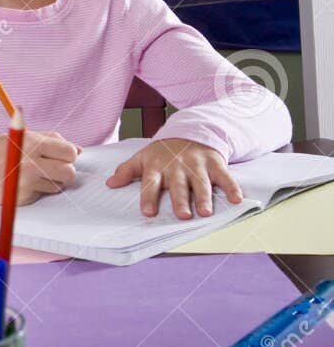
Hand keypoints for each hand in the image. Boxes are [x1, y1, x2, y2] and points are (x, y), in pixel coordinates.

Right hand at [0, 130, 79, 204]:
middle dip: (65, 170)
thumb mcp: (18, 137)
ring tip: (33, 175)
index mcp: (32, 142)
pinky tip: (20, 183)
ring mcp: (27, 183)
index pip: (70, 152)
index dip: (68, 155)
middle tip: (52, 168)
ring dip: (52, 181)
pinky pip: (42, 195)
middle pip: (70, 172)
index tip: (59, 156)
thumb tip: (77, 150)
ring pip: (59, 186)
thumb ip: (48, 140)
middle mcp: (31, 162)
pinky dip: (36, 190)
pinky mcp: (21, 198)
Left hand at [106, 138, 242, 219]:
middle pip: (178, 185)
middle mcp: (177, 166)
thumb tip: (110, 183)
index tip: (148, 212)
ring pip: (201, 183)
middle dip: (180, 200)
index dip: (149, 197)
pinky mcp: (215, 163)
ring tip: (205, 212)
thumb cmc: (163, 152)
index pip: (151, 183)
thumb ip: (127, 171)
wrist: (190, 131)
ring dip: (204, 197)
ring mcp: (197, 164)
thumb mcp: (143, 157)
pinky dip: (232, 187)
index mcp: (157, 166)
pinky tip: (236, 199)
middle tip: (182, 216)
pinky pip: (225, 176)